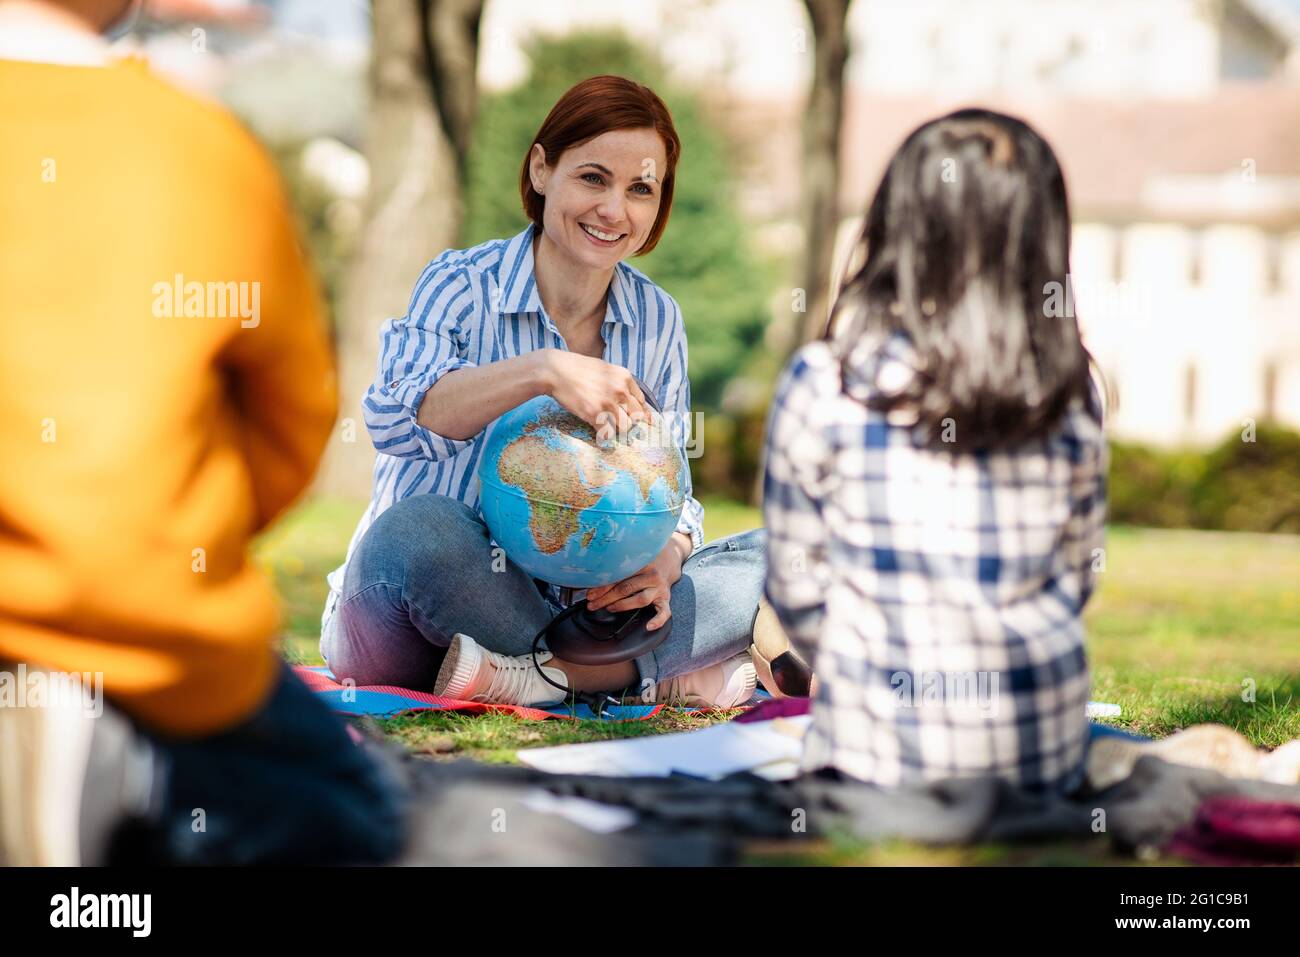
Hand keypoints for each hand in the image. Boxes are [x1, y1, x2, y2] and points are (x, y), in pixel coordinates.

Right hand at [535, 350, 652, 440]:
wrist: (556, 370)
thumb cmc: (578, 369)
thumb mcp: (605, 369)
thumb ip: (618, 382)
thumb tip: (628, 400)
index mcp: (625, 377)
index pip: (642, 401)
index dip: (642, 414)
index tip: (644, 423)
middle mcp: (620, 390)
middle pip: (636, 416)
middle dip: (630, 422)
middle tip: (620, 425)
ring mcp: (608, 403)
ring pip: (625, 427)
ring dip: (617, 429)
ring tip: (607, 426)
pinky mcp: (595, 415)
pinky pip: (607, 434)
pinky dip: (603, 436)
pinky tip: (598, 433)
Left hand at [584, 534, 690, 630]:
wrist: (669, 560)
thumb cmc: (646, 561)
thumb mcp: (633, 558)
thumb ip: (618, 565)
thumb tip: (594, 576)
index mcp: (641, 563)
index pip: (618, 576)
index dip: (601, 586)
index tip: (590, 594)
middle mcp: (651, 575)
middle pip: (625, 588)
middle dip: (606, 598)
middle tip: (593, 604)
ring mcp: (659, 588)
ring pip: (640, 599)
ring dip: (622, 606)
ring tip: (609, 608)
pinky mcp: (665, 598)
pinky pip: (664, 612)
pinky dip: (657, 620)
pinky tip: (649, 626)